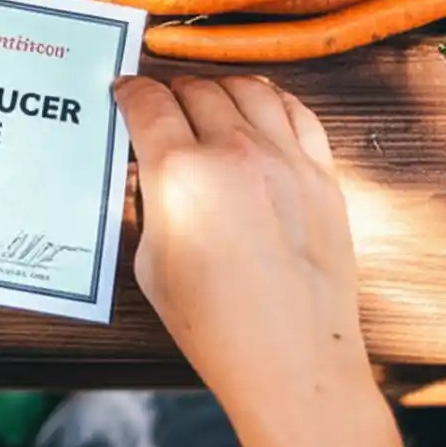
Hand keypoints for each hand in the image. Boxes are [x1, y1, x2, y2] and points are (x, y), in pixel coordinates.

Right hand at [115, 76, 401, 446]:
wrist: (291, 358)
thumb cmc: (215, 324)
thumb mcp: (150, 262)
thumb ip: (149, 203)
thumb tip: (150, 173)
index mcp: (180, 173)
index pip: (147, 103)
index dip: (129, 91)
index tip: (124, 91)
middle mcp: (233, 153)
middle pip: (194, 88)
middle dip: (169, 90)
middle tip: (159, 103)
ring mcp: (284, 159)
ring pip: (246, 88)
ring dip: (217, 88)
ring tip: (204, 99)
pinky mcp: (321, 174)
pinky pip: (295, 110)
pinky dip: (269, 98)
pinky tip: (257, 107)